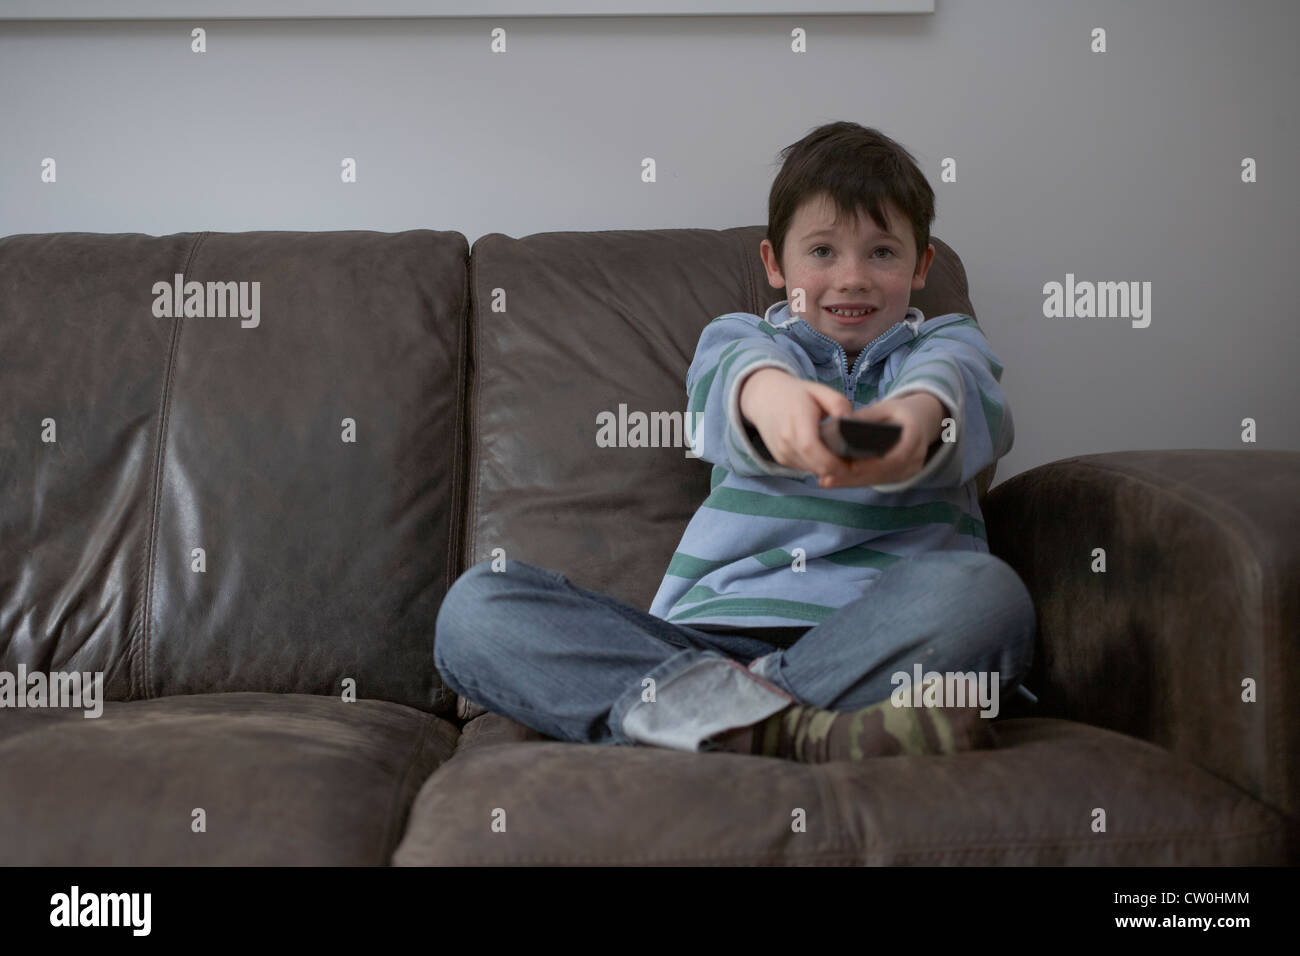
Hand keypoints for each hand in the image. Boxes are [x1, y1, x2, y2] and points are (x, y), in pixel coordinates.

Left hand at [818, 393, 947, 487]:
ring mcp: (911, 468)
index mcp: (915, 435)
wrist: (920, 421)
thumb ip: (866, 417)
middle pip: (885, 472)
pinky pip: (880, 481)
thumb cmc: (899, 412)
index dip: (876, 464)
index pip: (898, 455)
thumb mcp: (885, 408)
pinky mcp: (902, 475)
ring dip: (854, 482)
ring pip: (880, 480)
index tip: (853, 467)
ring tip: (828, 481)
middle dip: (856, 477)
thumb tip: (841, 426)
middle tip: (829, 479)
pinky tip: (838, 481)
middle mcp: (917, 455)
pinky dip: (859, 481)